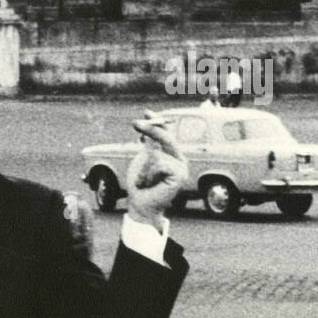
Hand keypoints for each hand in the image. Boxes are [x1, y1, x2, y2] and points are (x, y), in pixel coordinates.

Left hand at [126, 111, 188, 228]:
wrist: (141, 205)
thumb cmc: (140, 185)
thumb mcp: (141, 161)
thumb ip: (147, 148)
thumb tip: (146, 133)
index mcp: (172, 155)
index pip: (166, 134)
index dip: (157, 122)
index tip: (147, 112)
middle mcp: (180, 160)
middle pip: (166, 138)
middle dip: (150, 129)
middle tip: (135, 123)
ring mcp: (182, 167)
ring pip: (156, 153)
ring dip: (143, 168)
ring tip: (144, 180)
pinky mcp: (179, 175)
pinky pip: (158, 163)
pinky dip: (148, 173)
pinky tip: (149, 183)